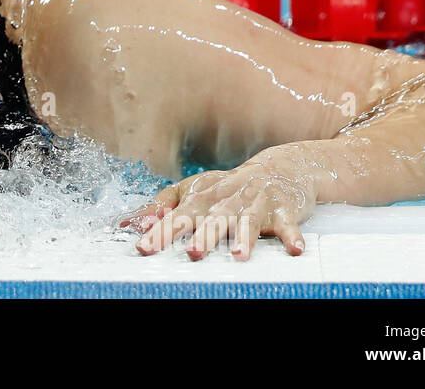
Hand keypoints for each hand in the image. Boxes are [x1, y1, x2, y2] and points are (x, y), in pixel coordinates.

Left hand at [119, 145, 318, 260]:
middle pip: (213, 221)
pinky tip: (296, 249)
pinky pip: (288, 225)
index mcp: (201, 198)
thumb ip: (161, 206)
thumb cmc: (226, 187)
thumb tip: (128, 223)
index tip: (144, 247)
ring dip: (245, 239)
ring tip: (239, 256)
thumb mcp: (191, 191)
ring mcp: (256, 205)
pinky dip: (292, 236)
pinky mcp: (284, 210)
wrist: (277, 168)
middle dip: (203, 236)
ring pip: (248, 223)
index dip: (160, 232)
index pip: (177, 216)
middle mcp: (227, 201)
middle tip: (193, 253)